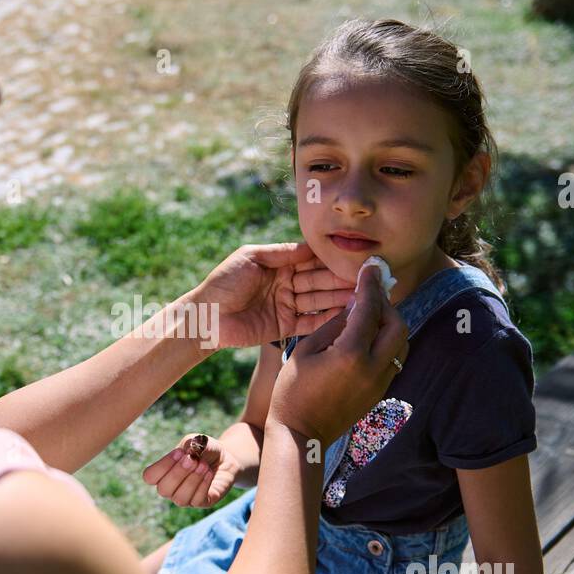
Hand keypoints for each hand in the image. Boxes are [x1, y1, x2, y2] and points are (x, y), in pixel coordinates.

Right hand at [142, 433, 241, 507]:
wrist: (225, 458)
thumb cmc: (204, 450)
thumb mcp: (197, 441)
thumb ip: (192, 443)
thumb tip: (190, 452)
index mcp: (163, 473)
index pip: (149, 477)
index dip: (162, 465)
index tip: (179, 452)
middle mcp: (171, 489)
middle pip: (163, 489)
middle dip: (178, 473)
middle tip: (192, 460)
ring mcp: (185, 498)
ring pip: (180, 498)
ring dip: (192, 479)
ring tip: (203, 465)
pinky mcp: (202, 503)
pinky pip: (197, 500)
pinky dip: (203, 485)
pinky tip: (209, 473)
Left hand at [185, 242, 354, 348]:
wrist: (206, 317)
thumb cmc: (223, 282)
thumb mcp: (250, 258)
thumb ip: (282, 253)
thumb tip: (311, 245)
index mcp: (279, 265)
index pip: (311, 260)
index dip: (331, 260)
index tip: (353, 258)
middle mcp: (287, 285)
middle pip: (320, 281)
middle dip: (342, 280)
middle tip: (368, 279)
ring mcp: (287, 306)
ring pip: (319, 301)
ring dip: (340, 299)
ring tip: (364, 296)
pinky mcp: (285, 328)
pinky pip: (310, 323)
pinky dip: (328, 320)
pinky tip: (347, 316)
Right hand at [268, 259, 408, 444]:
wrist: (301, 436)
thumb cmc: (292, 392)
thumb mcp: (306, 350)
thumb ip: (334, 325)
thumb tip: (354, 304)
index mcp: (351, 354)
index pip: (369, 309)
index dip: (371, 285)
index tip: (372, 268)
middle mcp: (373, 367)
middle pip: (397, 324)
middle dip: (387, 304)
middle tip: (371, 294)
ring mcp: (380, 382)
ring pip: (401, 343)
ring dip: (391, 324)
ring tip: (371, 315)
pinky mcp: (380, 392)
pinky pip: (394, 359)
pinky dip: (386, 342)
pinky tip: (369, 337)